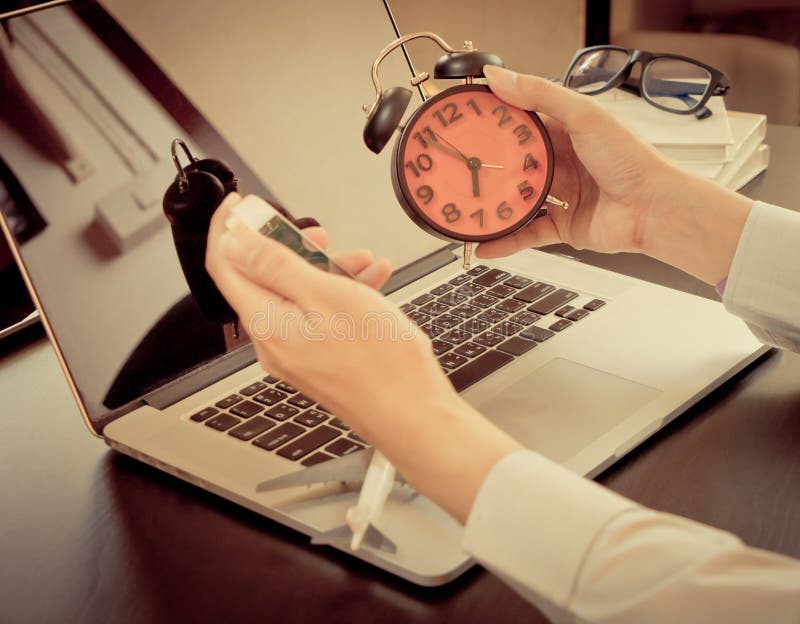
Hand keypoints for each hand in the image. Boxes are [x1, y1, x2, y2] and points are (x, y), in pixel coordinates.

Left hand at [205, 192, 452, 442]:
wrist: (412, 414)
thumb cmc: (380, 365)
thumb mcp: (328, 295)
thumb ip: (276, 266)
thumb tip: (235, 243)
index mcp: (267, 323)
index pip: (226, 266)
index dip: (228, 228)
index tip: (241, 204)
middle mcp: (275, 341)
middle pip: (267, 278)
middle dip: (295, 248)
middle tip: (321, 234)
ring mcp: (298, 352)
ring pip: (300, 295)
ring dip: (328, 269)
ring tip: (365, 260)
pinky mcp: (321, 358)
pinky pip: (321, 315)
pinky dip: (342, 293)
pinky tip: (373, 281)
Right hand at [478, 66, 751, 284]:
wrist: (655, 209)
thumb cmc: (631, 160)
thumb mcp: (584, 115)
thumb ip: (541, 95)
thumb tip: (500, 77)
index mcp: (569, 131)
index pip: (525, 123)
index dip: (497, 123)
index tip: (469, 122)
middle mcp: (565, 163)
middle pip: (518, 164)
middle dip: (491, 167)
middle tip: (462, 167)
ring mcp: (564, 196)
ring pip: (519, 200)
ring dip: (495, 205)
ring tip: (468, 206)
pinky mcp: (564, 226)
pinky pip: (529, 233)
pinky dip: (506, 240)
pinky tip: (485, 243)